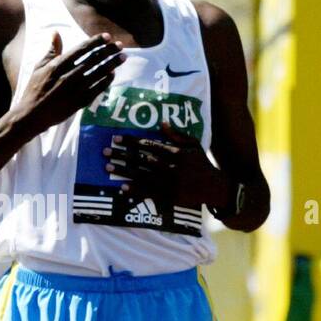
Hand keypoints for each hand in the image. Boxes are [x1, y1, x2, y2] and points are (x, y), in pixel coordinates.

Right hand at [13, 32, 122, 135]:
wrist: (32, 115)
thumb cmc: (34, 89)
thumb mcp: (39, 67)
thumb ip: (51, 50)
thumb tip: (56, 32)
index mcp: (58, 65)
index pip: (82, 49)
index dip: (96, 42)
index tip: (107, 37)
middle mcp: (69, 76)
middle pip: (94, 59)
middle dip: (109, 51)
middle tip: (120, 45)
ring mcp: (76, 90)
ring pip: (98, 73)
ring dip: (112, 64)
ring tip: (122, 57)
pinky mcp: (79, 102)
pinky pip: (97, 89)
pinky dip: (106, 81)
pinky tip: (113, 74)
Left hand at [102, 122, 230, 209]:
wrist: (215, 187)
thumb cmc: (203, 164)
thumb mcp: (194, 145)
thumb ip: (177, 135)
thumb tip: (162, 123)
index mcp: (176, 153)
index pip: (149, 145)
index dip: (131, 141)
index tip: (116, 138)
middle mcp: (171, 167)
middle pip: (141, 159)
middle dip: (122, 154)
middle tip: (105, 151)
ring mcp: (170, 183)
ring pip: (142, 175)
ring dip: (124, 171)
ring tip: (108, 167)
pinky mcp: (170, 196)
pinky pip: (149, 193)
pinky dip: (135, 190)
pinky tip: (122, 187)